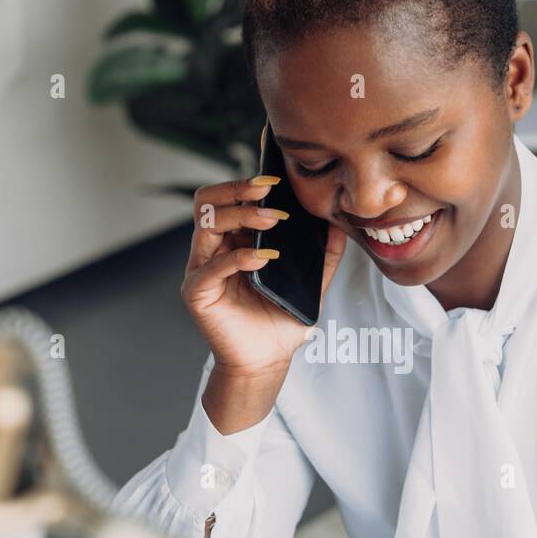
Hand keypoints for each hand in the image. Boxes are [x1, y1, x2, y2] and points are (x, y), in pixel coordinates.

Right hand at [181, 176, 346, 378]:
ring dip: (240, 215)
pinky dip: (239, 258)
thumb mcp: (310, 284)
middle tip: (268, 187)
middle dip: (237, 189)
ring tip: (272, 219)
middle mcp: (213, 250)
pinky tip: (265, 259)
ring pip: (206, 223)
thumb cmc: (280, 321)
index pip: (229, 200)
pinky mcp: (197, 292)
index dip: (248, 184)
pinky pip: (212, 266)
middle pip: (209, 201)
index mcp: (234, 241)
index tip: (277, 176)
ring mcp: (202, 269)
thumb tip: (339, 226)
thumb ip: (323, 256)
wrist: (267, 361)